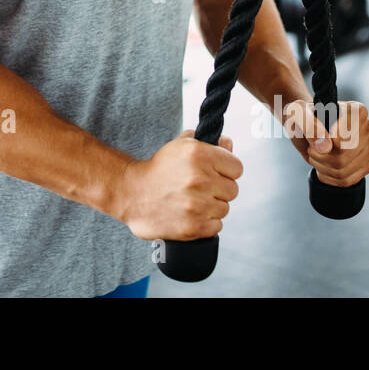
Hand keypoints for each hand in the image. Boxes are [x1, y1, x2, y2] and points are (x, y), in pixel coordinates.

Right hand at [116, 129, 242, 241]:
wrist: (132, 193)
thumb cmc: (158, 169)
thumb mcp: (180, 146)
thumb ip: (209, 143)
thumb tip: (229, 144)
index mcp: (199, 154)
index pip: (237, 168)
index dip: (226, 170)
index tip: (214, 172)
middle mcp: (200, 178)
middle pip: (233, 190)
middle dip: (218, 189)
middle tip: (199, 188)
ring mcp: (197, 204)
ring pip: (224, 209)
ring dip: (211, 206)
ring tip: (191, 201)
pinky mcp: (194, 226)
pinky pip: (217, 226)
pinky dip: (206, 223)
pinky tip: (190, 214)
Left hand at [281, 99, 368, 187]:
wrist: (304, 129)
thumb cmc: (302, 116)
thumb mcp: (298, 114)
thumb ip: (309, 125)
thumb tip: (327, 147)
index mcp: (356, 111)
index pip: (351, 130)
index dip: (335, 137)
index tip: (326, 134)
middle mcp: (367, 129)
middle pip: (346, 153)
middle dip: (322, 155)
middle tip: (312, 148)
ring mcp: (368, 148)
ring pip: (345, 170)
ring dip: (322, 166)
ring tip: (316, 156)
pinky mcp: (365, 164)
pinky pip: (348, 180)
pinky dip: (329, 178)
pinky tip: (323, 167)